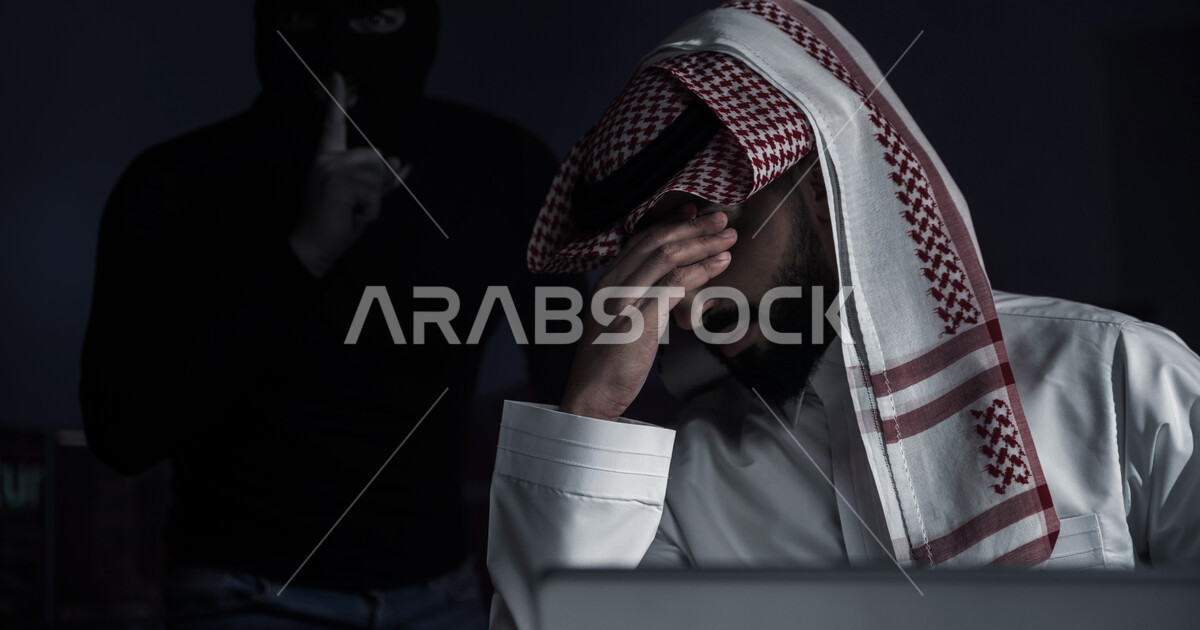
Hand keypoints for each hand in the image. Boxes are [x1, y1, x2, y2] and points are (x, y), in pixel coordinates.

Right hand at [288, 73, 405, 277]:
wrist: (312, 246)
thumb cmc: (336, 224)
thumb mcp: (362, 199)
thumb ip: (380, 180)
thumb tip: (399, 160)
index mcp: (328, 158)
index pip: (334, 125)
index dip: (336, 100)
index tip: (337, 75)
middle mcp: (328, 158)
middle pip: (376, 158)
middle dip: (378, 185)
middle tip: (355, 207)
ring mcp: (333, 167)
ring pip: (378, 174)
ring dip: (374, 200)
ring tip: (352, 212)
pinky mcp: (339, 179)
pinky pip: (376, 192)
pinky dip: (372, 209)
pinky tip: (352, 216)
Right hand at [560, 204, 736, 420]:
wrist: (591, 395)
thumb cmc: (607, 365)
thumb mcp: (617, 324)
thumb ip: (635, 302)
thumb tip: (664, 291)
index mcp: (606, 283)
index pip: (638, 241)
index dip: (667, 223)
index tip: (691, 211)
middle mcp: (613, 284)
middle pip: (655, 242)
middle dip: (691, 227)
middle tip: (720, 219)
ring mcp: (625, 299)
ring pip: (667, 256)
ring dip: (702, 243)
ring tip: (728, 238)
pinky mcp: (640, 317)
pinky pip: (675, 283)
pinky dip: (701, 269)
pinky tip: (720, 264)